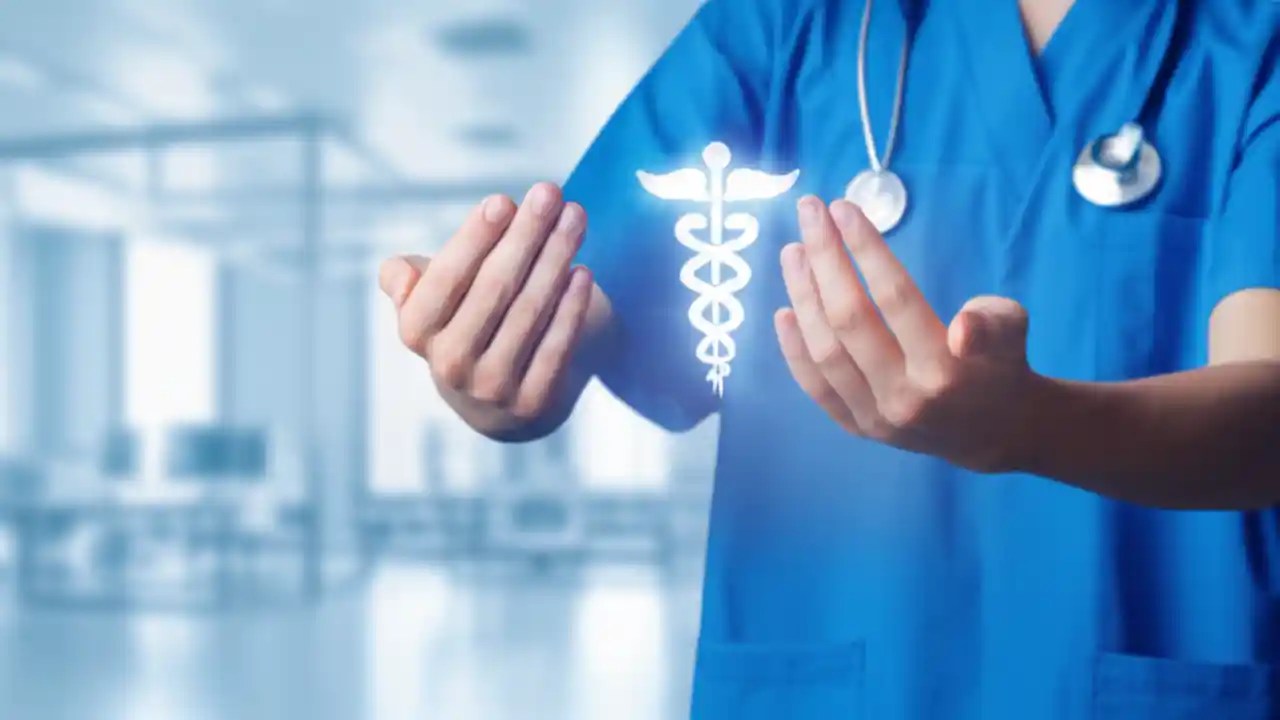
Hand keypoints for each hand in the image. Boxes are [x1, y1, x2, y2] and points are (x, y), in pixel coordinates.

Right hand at [379, 182, 606, 435]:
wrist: (496, 399)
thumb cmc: (464, 324)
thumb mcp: (428, 302)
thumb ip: (406, 279)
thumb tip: (400, 274)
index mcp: (417, 331)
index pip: (446, 277)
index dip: (475, 238)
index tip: (504, 200)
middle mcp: (450, 363)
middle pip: (495, 287)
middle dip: (526, 234)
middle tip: (551, 193)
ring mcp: (492, 387)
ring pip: (530, 310)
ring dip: (556, 257)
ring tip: (575, 218)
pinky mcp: (532, 402)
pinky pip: (556, 345)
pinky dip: (572, 307)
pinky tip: (583, 272)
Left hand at [774, 197, 1042, 472]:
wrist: (991, 432)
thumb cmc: (999, 363)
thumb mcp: (1013, 332)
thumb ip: (995, 322)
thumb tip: (965, 326)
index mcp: (944, 370)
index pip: (896, 299)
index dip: (867, 250)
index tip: (843, 208)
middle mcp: (903, 397)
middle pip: (851, 320)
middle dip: (825, 259)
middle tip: (809, 212)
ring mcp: (874, 417)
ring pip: (825, 352)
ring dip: (803, 297)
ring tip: (793, 252)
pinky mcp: (856, 428)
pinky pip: (816, 386)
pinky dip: (794, 349)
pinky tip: (783, 310)